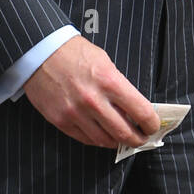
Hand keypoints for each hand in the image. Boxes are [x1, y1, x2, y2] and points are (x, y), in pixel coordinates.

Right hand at [23, 34, 160, 148]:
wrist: (40, 51)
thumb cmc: (74, 53)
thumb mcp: (104, 62)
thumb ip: (119, 86)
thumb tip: (134, 109)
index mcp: (109, 81)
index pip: (141, 112)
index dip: (152, 124)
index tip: (153, 126)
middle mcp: (94, 100)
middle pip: (125, 133)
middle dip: (138, 139)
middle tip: (141, 138)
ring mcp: (76, 113)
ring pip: (105, 141)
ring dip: (117, 142)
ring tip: (121, 137)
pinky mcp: (61, 121)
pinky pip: (85, 139)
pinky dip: (97, 140)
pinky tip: (102, 134)